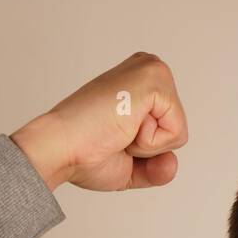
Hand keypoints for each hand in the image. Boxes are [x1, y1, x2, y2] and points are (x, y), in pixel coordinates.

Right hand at [9, 51, 187, 191]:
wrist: (59, 149)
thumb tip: (172, 163)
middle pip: (177, 131)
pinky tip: (122, 126)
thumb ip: (156, 167)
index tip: (110, 137)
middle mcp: (148, 69)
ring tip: (116, 130)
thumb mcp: (129, 166)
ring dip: (147, 146)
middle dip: (148, 149)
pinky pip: (176, 131)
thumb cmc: (82, 155)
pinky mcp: (155, 78)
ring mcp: (152, 70)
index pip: (168, 133)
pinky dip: (149, 143)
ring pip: (178, 132)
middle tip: (112, 135)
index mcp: (141, 84)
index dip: (143, 151)